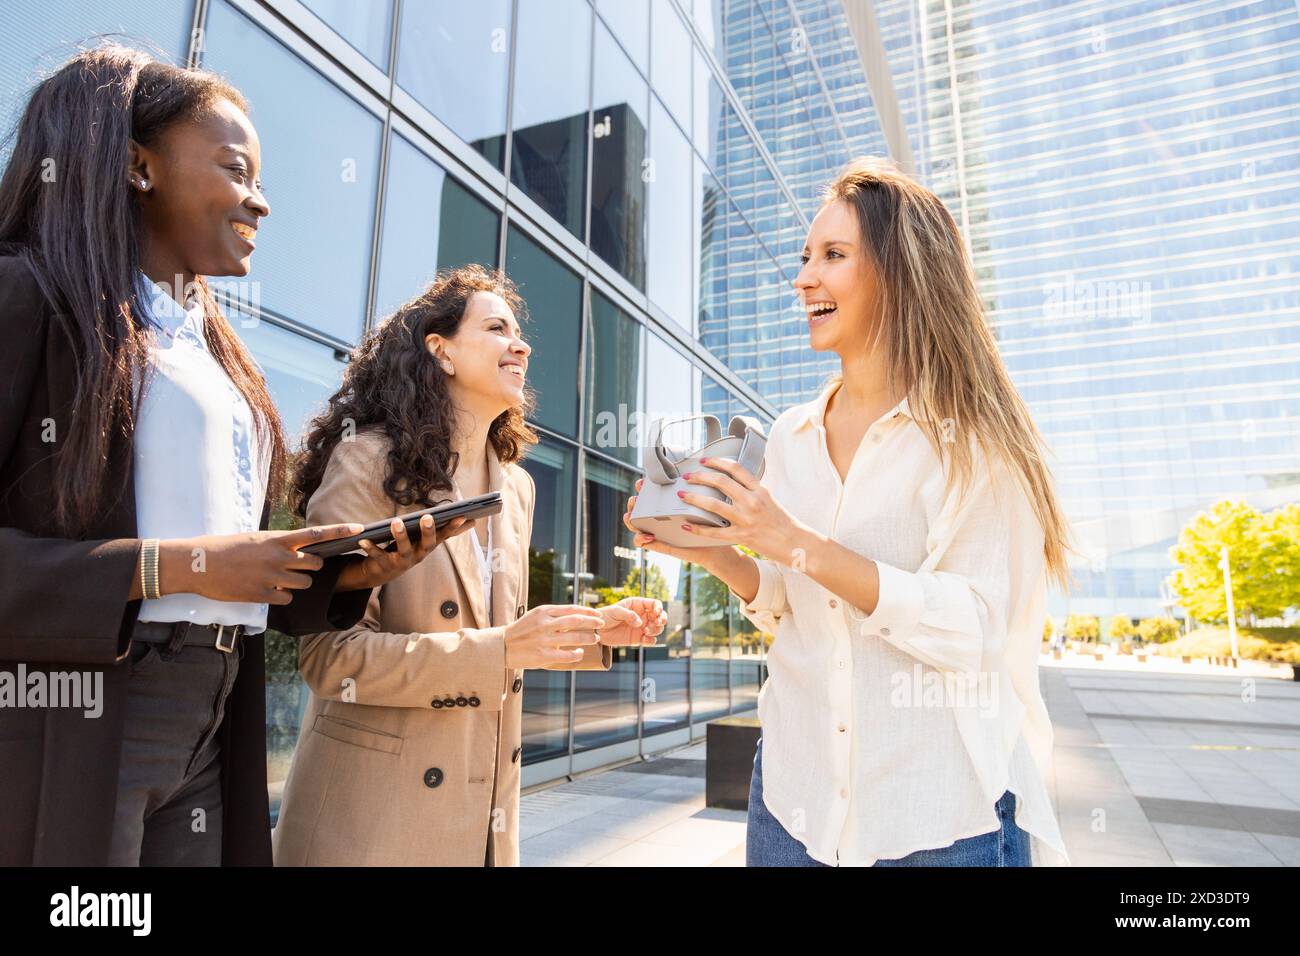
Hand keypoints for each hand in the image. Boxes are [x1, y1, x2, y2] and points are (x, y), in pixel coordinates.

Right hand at [160, 523, 364, 604]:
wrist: (197, 563)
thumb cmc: (224, 548)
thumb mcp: (254, 539)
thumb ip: (277, 545)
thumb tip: (294, 550)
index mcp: (277, 539)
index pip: (317, 534)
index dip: (341, 531)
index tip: (360, 527)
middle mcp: (279, 557)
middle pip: (315, 565)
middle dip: (312, 568)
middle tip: (298, 568)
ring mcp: (271, 577)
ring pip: (304, 584)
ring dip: (297, 584)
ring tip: (278, 579)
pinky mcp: (262, 595)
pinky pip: (287, 599)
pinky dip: (282, 597)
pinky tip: (268, 591)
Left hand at [334, 515, 471, 591]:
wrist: (382, 573)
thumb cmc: (408, 550)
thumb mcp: (426, 540)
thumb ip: (447, 531)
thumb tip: (472, 521)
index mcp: (428, 547)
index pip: (444, 536)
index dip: (454, 527)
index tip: (462, 516)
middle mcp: (418, 555)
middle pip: (427, 544)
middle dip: (427, 531)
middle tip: (427, 517)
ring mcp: (402, 562)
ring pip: (404, 550)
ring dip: (400, 536)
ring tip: (396, 522)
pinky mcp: (385, 565)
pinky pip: (377, 556)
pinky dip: (370, 548)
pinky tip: (363, 539)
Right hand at [504, 603, 604, 668]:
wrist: (502, 646)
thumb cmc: (523, 630)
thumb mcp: (536, 615)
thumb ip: (554, 614)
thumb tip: (578, 613)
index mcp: (544, 612)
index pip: (571, 609)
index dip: (587, 611)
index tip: (598, 614)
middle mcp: (545, 624)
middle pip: (576, 621)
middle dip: (592, 622)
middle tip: (601, 624)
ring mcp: (544, 640)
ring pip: (574, 637)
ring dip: (588, 638)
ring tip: (595, 639)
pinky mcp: (543, 655)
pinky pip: (567, 655)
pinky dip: (577, 654)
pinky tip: (580, 653)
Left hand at [596, 597, 666, 645]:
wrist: (597, 630)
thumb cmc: (605, 616)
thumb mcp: (615, 611)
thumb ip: (629, 615)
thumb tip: (640, 623)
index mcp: (638, 605)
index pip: (654, 604)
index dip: (659, 607)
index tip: (657, 612)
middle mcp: (642, 615)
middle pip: (660, 616)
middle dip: (662, 619)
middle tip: (658, 623)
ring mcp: (642, 627)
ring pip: (658, 629)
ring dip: (656, 630)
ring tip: (645, 632)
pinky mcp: (638, 638)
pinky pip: (651, 640)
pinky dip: (651, 641)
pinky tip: (644, 639)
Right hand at [622, 478, 734, 566]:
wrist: (712, 545)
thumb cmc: (708, 524)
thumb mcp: (700, 507)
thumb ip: (694, 495)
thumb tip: (691, 477)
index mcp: (666, 505)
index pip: (648, 493)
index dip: (641, 487)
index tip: (643, 481)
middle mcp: (657, 517)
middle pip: (636, 507)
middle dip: (632, 501)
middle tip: (637, 498)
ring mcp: (654, 530)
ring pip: (633, 523)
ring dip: (629, 518)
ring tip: (632, 515)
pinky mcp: (656, 544)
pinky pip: (639, 541)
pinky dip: (640, 538)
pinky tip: (649, 535)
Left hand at [674, 457, 806, 564]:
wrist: (796, 543)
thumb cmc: (783, 522)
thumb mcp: (769, 499)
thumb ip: (752, 490)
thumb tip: (734, 482)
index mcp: (759, 490)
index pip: (735, 469)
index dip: (717, 461)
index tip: (704, 460)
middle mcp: (752, 501)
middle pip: (721, 482)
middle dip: (700, 477)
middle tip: (687, 476)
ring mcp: (746, 519)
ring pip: (714, 505)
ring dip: (694, 498)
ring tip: (682, 494)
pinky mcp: (742, 536)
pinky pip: (715, 532)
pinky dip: (698, 529)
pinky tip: (686, 525)